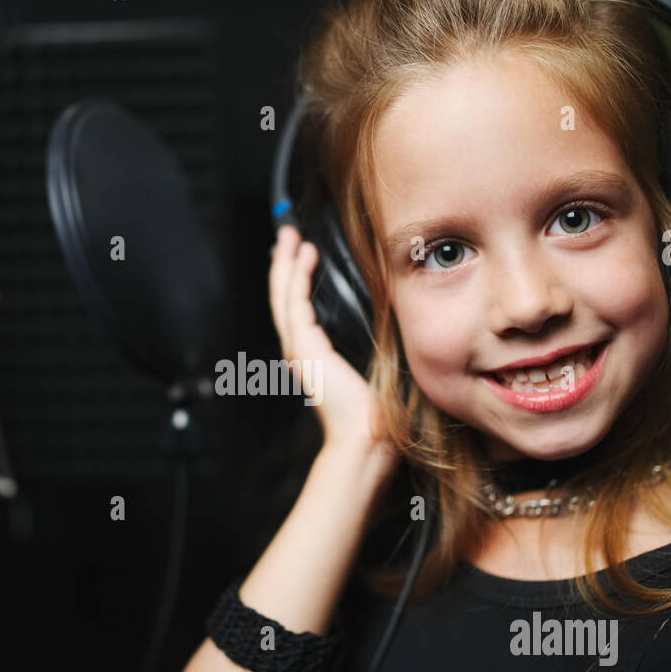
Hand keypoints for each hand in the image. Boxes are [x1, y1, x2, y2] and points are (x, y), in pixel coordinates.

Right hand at [268, 224, 396, 466]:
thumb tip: (388, 318)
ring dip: (285, 263)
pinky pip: (295, 303)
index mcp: (312, 354)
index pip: (296, 307)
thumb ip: (369, 343)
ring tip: (289, 236)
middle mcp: (299, 349)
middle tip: (287, 233)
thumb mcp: (371, 366)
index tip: (300, 253)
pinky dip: (297, 277)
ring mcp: (298, 348)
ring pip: (284, 295)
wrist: (366, 437)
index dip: (295, 277)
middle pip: (282, 296)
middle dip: (283, 262)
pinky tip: (304, 256)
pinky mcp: (304, 347)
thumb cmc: (373, 412)